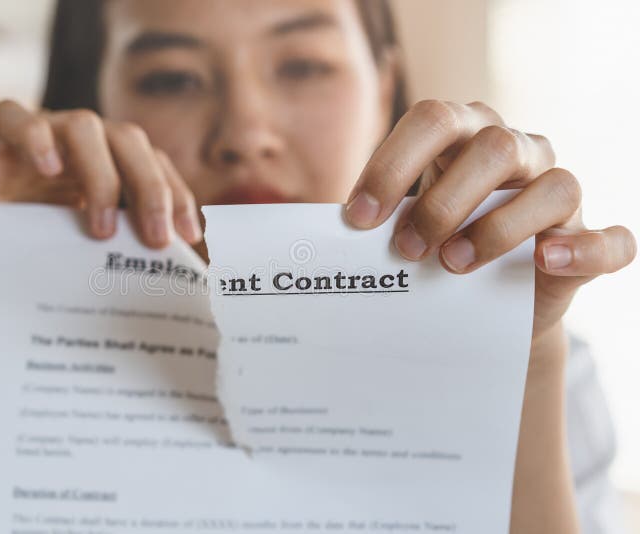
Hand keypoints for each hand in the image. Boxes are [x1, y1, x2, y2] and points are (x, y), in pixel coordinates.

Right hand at [0, 100, 200, 314]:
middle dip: (151, 187)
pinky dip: (34, 136)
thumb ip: (125, 256)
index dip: (175, 194)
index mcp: (103, 175)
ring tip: (101, 230)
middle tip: (156, 239)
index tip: (190, 237)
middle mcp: (73, 153)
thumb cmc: (27, 280)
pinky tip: (48, 169)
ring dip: (102, 175)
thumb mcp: (87, 266)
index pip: (152, 165)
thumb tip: (183, 276)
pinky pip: (12, 118)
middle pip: (127, 140)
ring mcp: (32, 145)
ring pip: (82, 126)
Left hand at [344, 100, 635, 342]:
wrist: (479, 302)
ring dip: (497, 228)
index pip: (432, 119)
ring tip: (452, 265)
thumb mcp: (405, 227)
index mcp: (464, 134)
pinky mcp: (585, 239)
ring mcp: (557, 191)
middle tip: (405, 249)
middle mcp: (517, 151)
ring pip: (555, 185)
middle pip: (493, 147)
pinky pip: (611, 239)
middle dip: (442, 202)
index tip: (357, 218)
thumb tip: (336, 237)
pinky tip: (545, 261)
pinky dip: (583, 249)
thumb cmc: (433, 247)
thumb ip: (382, 223)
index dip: (391, 166)